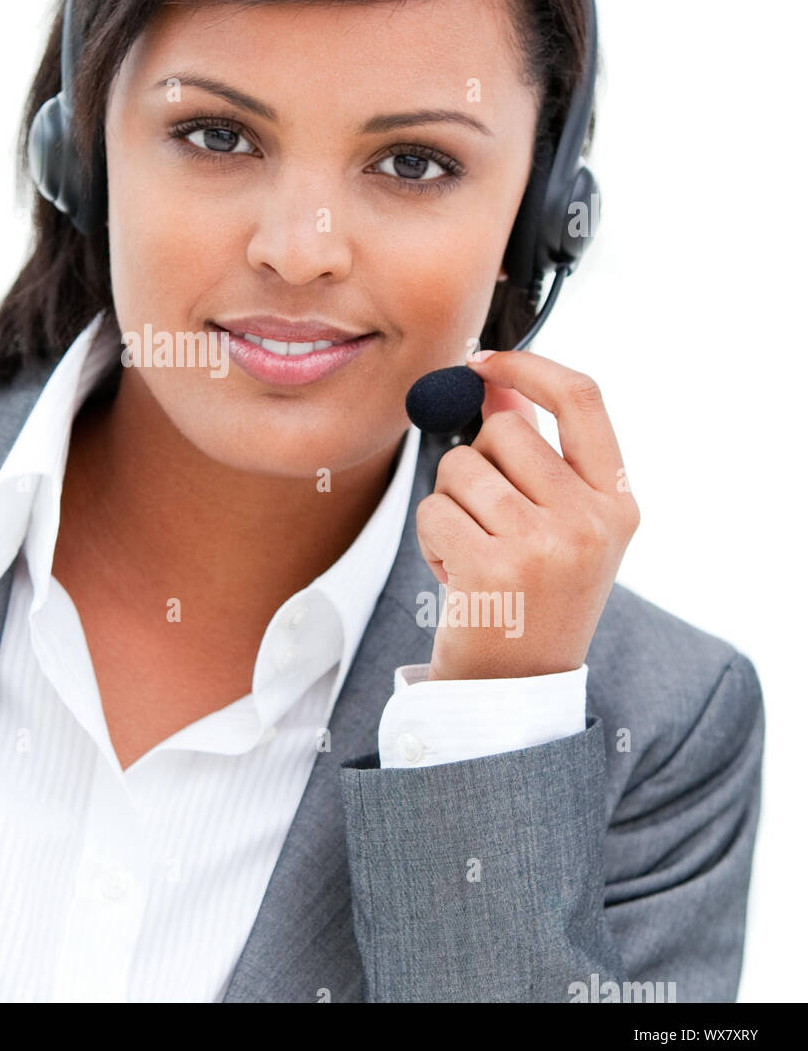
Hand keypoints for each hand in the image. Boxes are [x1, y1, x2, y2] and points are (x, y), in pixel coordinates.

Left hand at [416, 349, 639, 680]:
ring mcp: (544, 545)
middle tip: (486, 521)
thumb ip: (535, 452)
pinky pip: (432, 510)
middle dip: (475, 465)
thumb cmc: (531, 595)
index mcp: (619, 503)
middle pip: (503, 432)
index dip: (530, 366)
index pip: (583, 398)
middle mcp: (591, 521)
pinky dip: (430, 539)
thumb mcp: (557, 523)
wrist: (514, 688)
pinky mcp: (492, 568)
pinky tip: (457, 578)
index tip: (485, 362)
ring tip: (473, 554)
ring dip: (450, 506)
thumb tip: (496, 381)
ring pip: (459, 468)